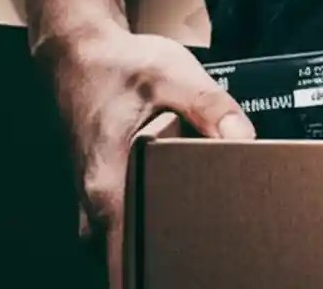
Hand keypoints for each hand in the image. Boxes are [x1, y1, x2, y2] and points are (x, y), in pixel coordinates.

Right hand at [35, 25, 254, 286]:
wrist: (80, 55)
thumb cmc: (118, 67)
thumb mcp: (173, 74)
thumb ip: (212, 107)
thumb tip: (242, 141)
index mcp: (108, 189)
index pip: (126, 265)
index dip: (164, 274)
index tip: (198, 270)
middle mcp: (98, 208)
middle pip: (137, 263)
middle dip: (181, 257)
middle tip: (223, 241)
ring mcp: (101, 206)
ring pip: (137, 246)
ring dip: (173, 239)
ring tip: (216, 220)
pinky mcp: (111, 198)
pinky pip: (138, 227)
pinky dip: (166, 222)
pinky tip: (198, 203)